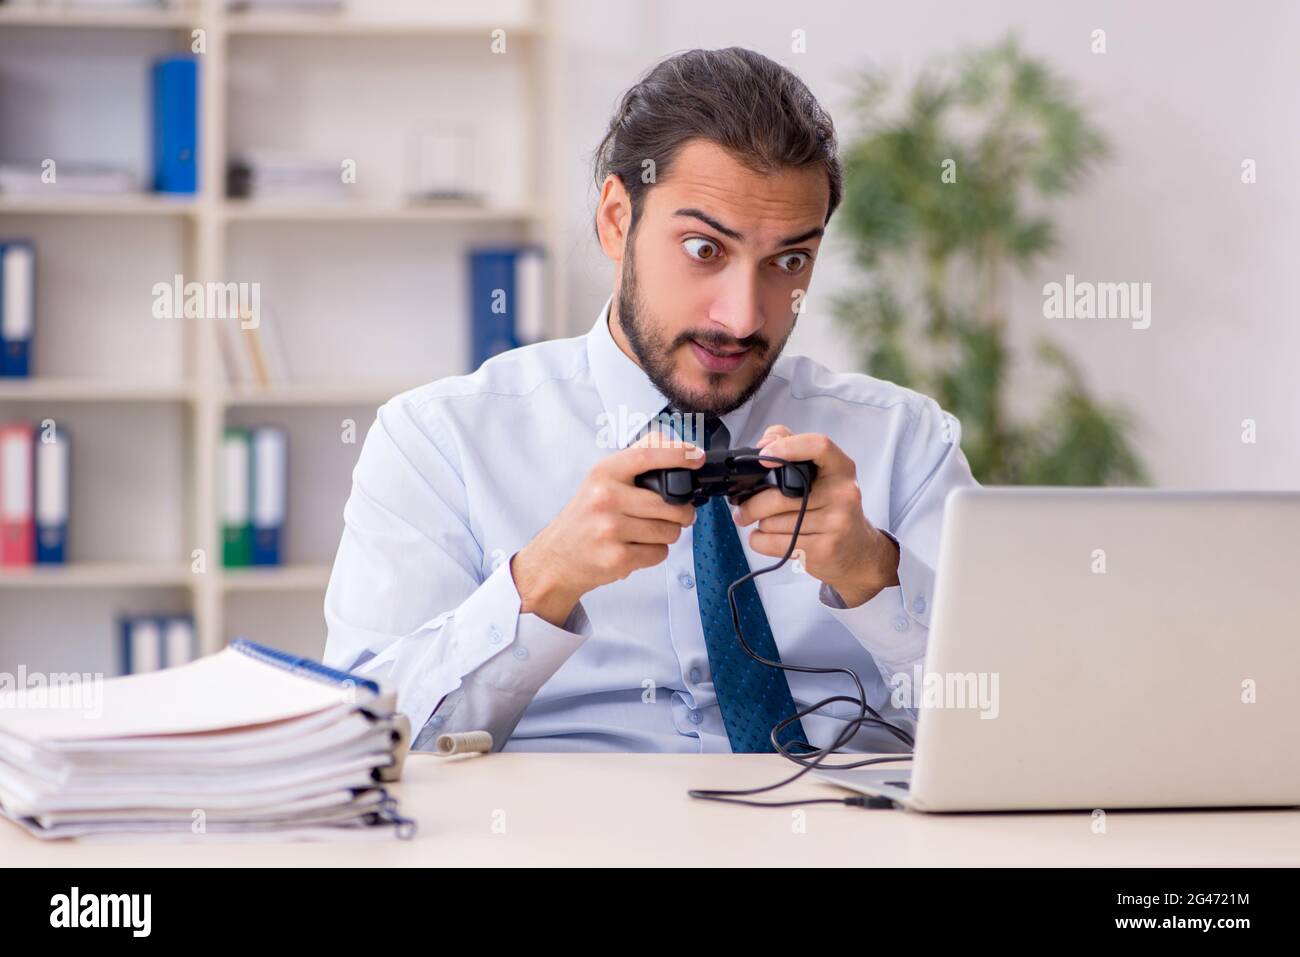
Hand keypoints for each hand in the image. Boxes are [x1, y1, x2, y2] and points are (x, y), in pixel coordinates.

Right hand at [511, 432, 701, 625]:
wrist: (557, 558)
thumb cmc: (584, 518)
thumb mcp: (600, 481)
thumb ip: (635, 460)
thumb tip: (671, 443)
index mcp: (604, 473)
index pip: (647, 455)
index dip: (678, 454)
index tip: (696, 457)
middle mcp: (605, 498)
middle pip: (670, 504)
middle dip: (682, 513)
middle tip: (674, 515)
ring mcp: (610, 529)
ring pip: (669, 531)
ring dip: (665, 535)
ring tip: (644, 533)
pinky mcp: (616, 557)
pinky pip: (659, 553)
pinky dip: (654, 553)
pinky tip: (635, 548)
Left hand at [733, 425, 898, 607]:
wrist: (858, 550)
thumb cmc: (832, 507)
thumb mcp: (822, 473)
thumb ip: (793, 446)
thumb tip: (765, 442)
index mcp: (841, 468)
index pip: (818, 446)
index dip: (787, 447)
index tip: (763, 456)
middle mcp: (843, 493)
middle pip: (780, 495)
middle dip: (752, 504)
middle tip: (742, 508)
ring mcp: (836, 523)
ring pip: (773, 522)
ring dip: (759, 524)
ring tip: (766, 523)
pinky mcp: (824, 549)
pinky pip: (773, 543)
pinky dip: (759, 540)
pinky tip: (765, 537)